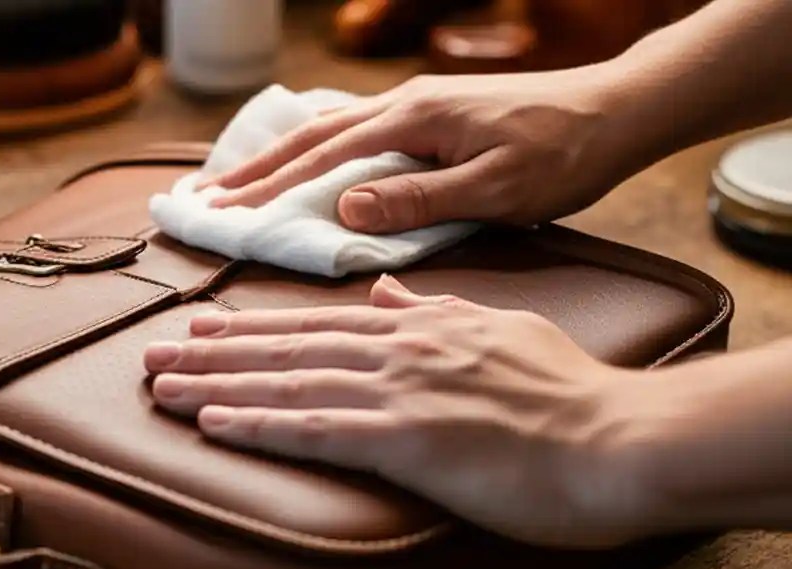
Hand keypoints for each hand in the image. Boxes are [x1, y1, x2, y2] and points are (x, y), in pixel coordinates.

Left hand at [143, 276, 648, 548]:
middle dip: (213, 352)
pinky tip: (214, 423)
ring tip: (160, 386)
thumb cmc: (572, 397)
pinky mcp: (407, 438)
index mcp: (421, 328)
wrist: (621, 439)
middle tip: (152, 354)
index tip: (203, 327)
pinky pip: (316, 430)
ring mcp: (400, 391)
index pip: (318, 325)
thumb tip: (389, 295)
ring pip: (286, 384)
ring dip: (216, 386)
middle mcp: (399, 350)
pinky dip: (259, 425)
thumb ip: (439, 312)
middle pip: (286, 348)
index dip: (253, 328)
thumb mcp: (502, 331)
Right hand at [202, 66, 646, 233]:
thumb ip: (417, 200)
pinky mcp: (434, 112)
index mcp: (413, 122)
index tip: (222, 211)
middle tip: (206, 195)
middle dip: (256, 167)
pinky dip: (319, 144)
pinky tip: (309, 155)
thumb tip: (342, 208)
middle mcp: (406, 104)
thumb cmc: (562, 157)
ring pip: (331, 127)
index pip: (322, 157)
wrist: (616, 112)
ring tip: (241, 178)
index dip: (268, 186)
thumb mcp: (494, 189)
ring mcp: (419, 104)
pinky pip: (358, 125)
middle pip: (312, 135)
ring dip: (281, 155)